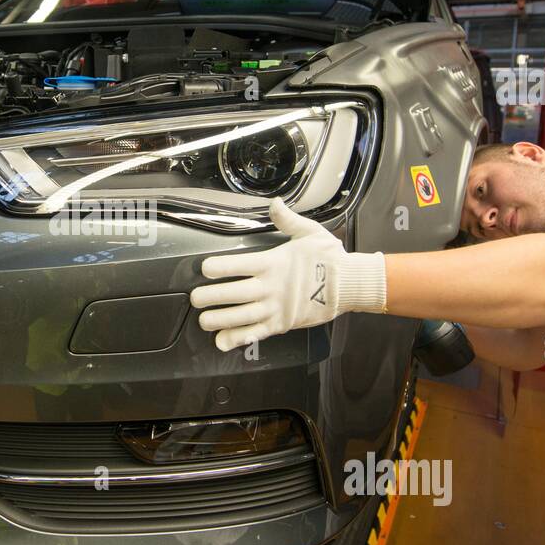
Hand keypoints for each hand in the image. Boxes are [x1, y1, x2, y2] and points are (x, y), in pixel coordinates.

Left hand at [190, 198, 386, 351]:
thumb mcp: (310, 232)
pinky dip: (238, 339)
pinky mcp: (281, 324)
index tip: (204, 269)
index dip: (218, 267)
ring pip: (240, 317)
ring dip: (219, 320)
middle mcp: (270, 287)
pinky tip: (221, 342)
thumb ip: (288, 219)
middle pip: (233, 294)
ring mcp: (275, 308)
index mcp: (272, 263)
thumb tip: (275, 202)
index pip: (238, 265)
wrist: (350, 285)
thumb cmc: (329, 258)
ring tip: (203, 321)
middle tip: (195, 298)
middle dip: (210, 297)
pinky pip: (255, 333)